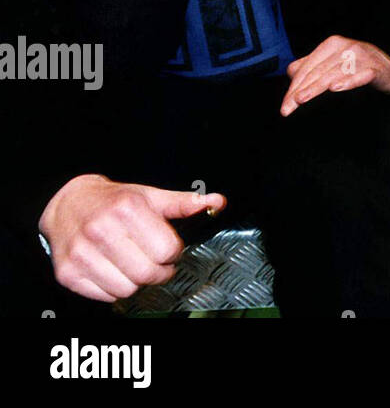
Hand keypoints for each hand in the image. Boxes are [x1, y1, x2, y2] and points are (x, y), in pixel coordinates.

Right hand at [38, 174, 225, 302]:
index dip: (174, 253)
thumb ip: (184, 203)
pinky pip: (105, 297)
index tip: (169, 249)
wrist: (68, 205)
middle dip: (160, 272)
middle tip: (157, 263)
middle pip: (147, 273)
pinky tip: (114, 270)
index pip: (166, 249)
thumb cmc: (115, 201)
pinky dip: (115, 289)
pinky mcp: (67, 273)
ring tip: (134, 264)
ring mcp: (81, 254)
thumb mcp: (151, 196)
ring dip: (137, 282)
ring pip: (127, 289)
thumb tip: (218, 202)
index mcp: (127, 209)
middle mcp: (101, 230)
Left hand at [280, 34, 389, 115]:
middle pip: (317, 72)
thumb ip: (313, 65)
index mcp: (331, 45)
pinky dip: (347, 82)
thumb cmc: (358, 67)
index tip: (285, 107)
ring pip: (333, 75)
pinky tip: (336, 88)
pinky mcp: (374, 68)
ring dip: (316, 88)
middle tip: (288, 108)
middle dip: (300, 91)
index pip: (307, 67)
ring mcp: (360, 57)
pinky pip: (358, 76)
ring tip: (302, 99)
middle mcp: (345, 47)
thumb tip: (292, 72)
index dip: (294, 86)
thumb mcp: (333, 62)